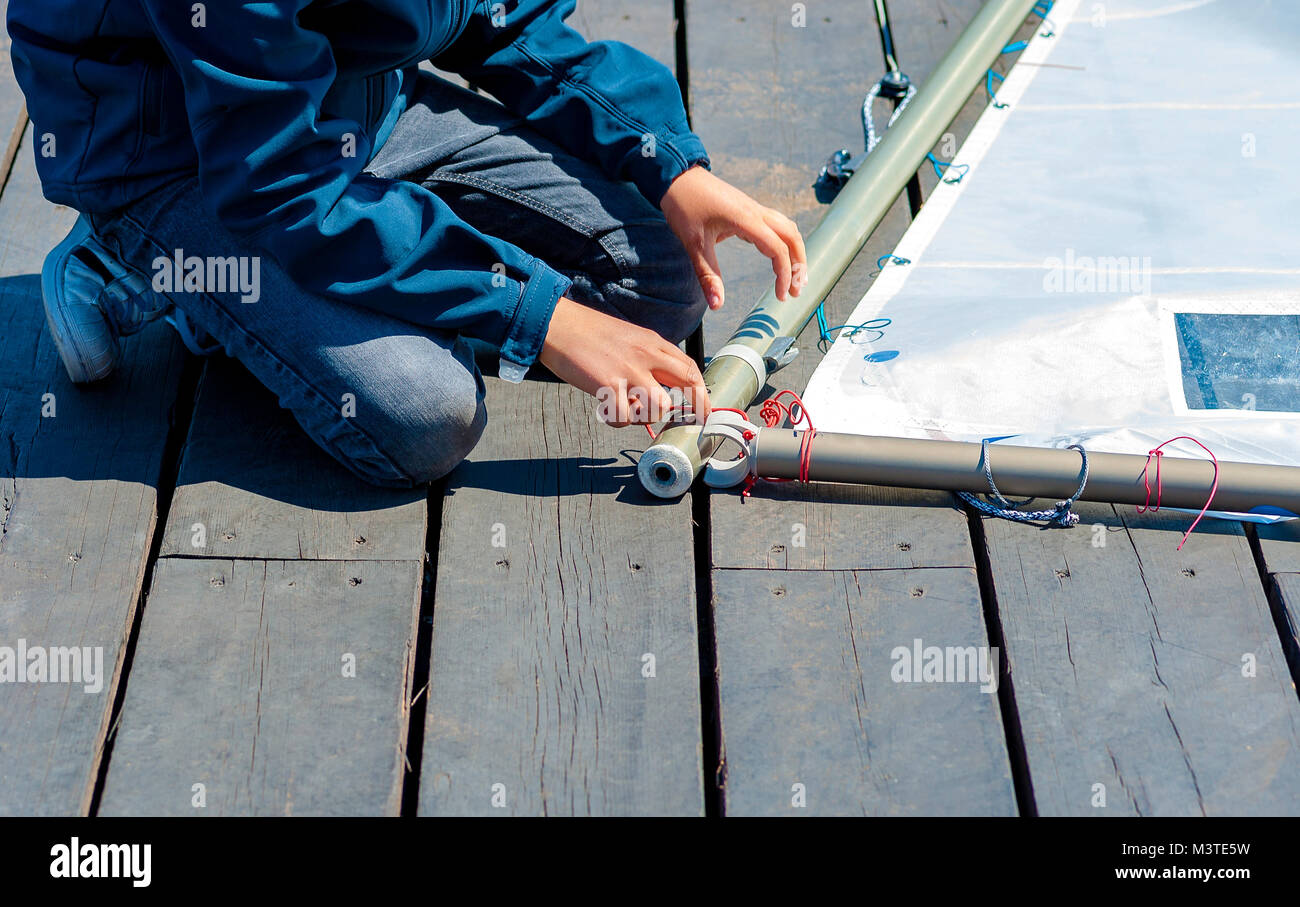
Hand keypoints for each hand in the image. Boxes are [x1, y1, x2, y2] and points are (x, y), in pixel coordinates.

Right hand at [539, 297, 710, 426]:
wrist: (558, 325)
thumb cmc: (589, 333)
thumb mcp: (629, 338)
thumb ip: (649, 359)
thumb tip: (661, 389)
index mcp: (653, 343)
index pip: (691, 369)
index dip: (702, 394)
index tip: (703, 410)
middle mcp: (646, 356)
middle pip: (688, 385)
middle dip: (694, 408)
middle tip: (687, 423)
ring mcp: (629, 371)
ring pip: (659, 408)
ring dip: (646, 416)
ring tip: (628, 407)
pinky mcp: (608, 386)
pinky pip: (625, 418)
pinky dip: (617, 419)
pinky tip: (606, 407)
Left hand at [660, 165, 806, 310]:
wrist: (676, 176)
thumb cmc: (684, 206)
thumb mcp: (694, 244)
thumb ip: (708, 275)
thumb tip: (717, 305)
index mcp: (747, 220)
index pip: (778, 250)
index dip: (784, 275)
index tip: (781, 296)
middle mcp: (756, 212)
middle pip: (792, 237)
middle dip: (799, 264)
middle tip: (797, 290)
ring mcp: (753, 208)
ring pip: (786, 228)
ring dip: (795, 251)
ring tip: (793, 275)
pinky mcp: (747, 208)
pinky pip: (775, 224)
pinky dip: (782, 241)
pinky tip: (776, 256)